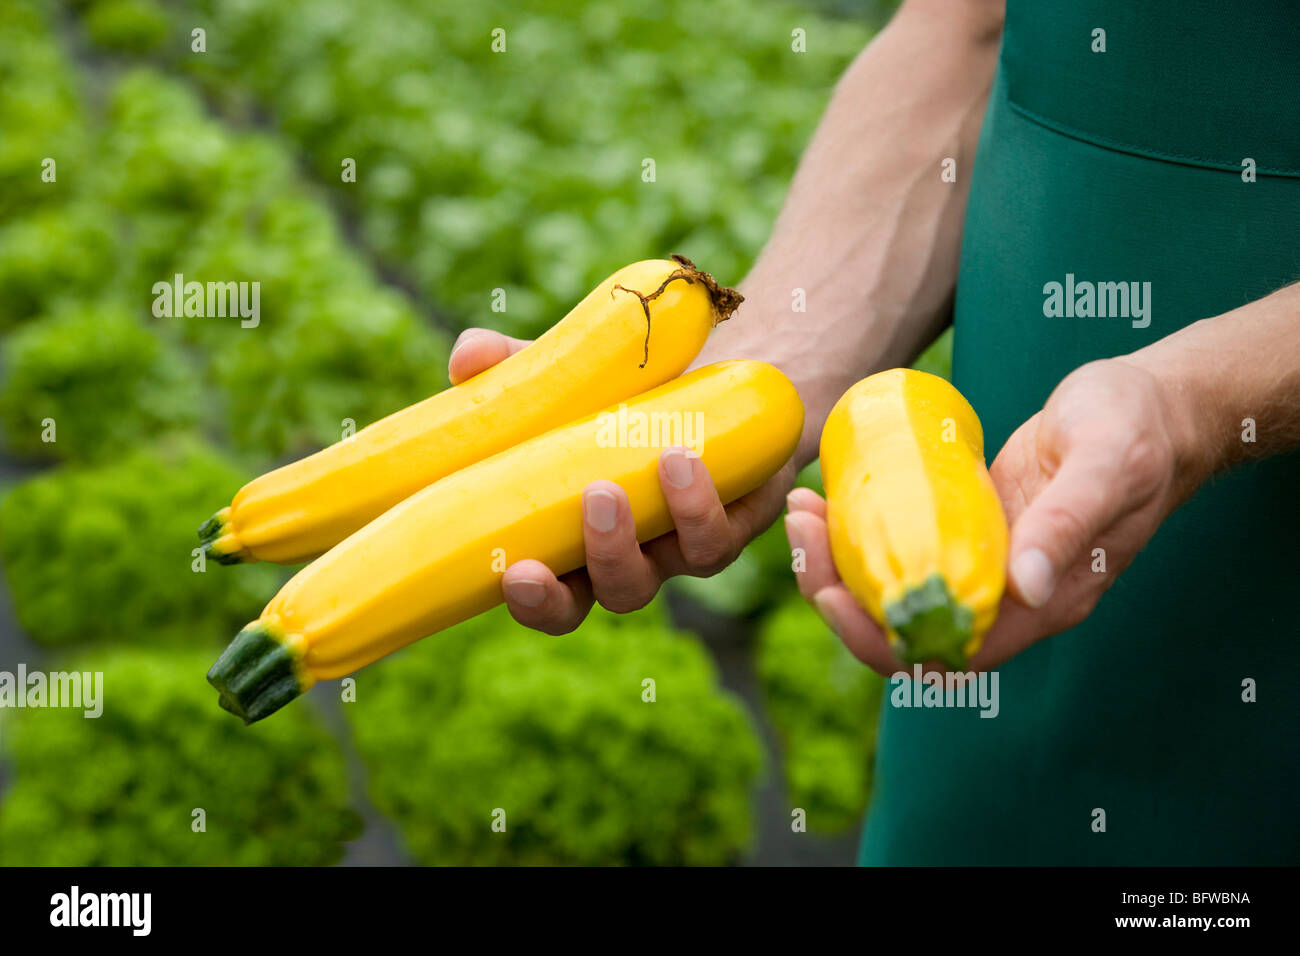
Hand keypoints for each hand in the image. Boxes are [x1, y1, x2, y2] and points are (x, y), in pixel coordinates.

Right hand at [449, 328, 796, 633]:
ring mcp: (683, 546)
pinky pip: (716, 535)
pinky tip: (679, 455)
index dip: (534, 601)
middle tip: (591, 503)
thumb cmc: (621, 390)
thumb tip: (466, 360)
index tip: (514, 572)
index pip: (549, 598)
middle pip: (612, 595)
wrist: (716, 373)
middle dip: (595, 567)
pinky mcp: (735, 524)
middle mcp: (632, 557)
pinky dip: (697, 500)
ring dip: (635, 535)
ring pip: (667, 570)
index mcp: (576, 543)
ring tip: (628, 473)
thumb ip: (513, 367)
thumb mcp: (564, 375)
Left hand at [786, 358, 1205, 672]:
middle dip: (839, 589)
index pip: (948, 650)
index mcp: (1045, 602)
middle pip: (906, 624)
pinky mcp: (971, 528)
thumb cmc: (1138, 429)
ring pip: (898, 586)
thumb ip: (1069, 523)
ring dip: (840, 558)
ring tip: (802, 507)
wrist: (1155, 403)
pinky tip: (830, 493)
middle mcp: (1009, 595)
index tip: (828, 589)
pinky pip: (906, 545)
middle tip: (799, 527)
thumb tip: (1025, 587)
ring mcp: (986, 562)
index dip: (880, 637)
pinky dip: (862, 528)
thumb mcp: (1107, 464)